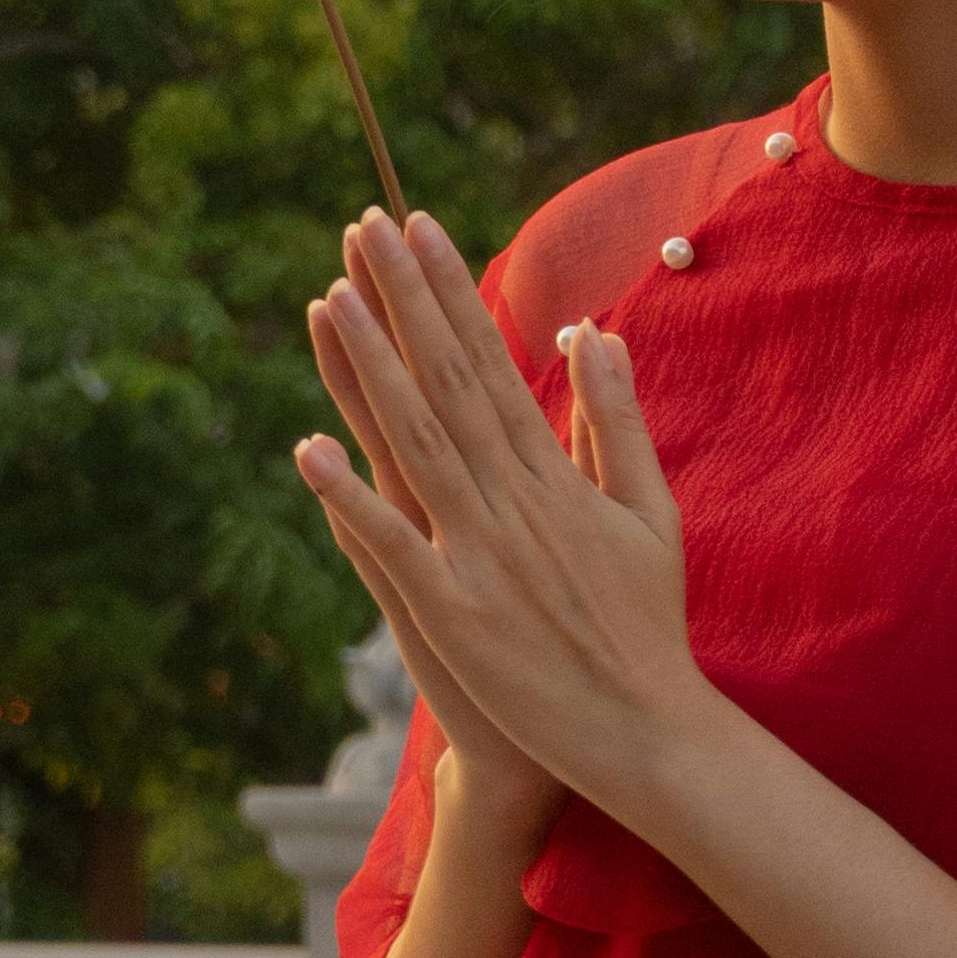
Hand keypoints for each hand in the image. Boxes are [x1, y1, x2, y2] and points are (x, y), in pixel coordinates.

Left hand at [297, 211, 710, 834]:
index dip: (450, 293)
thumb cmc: (646, 624)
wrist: (649, 732)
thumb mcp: (649, 510)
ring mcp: (480, 555)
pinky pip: (391, 547)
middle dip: (404, 301)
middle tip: (365, 224)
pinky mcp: (453, 615)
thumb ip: (615, 420)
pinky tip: (307, 450)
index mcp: (553, 474)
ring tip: (329, 300)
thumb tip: (592, 333)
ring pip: (415, 444)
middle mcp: (513, 500)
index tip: (419, 227)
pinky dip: (349, 500)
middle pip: (447, 382)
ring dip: (369, 371)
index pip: (490, 361)